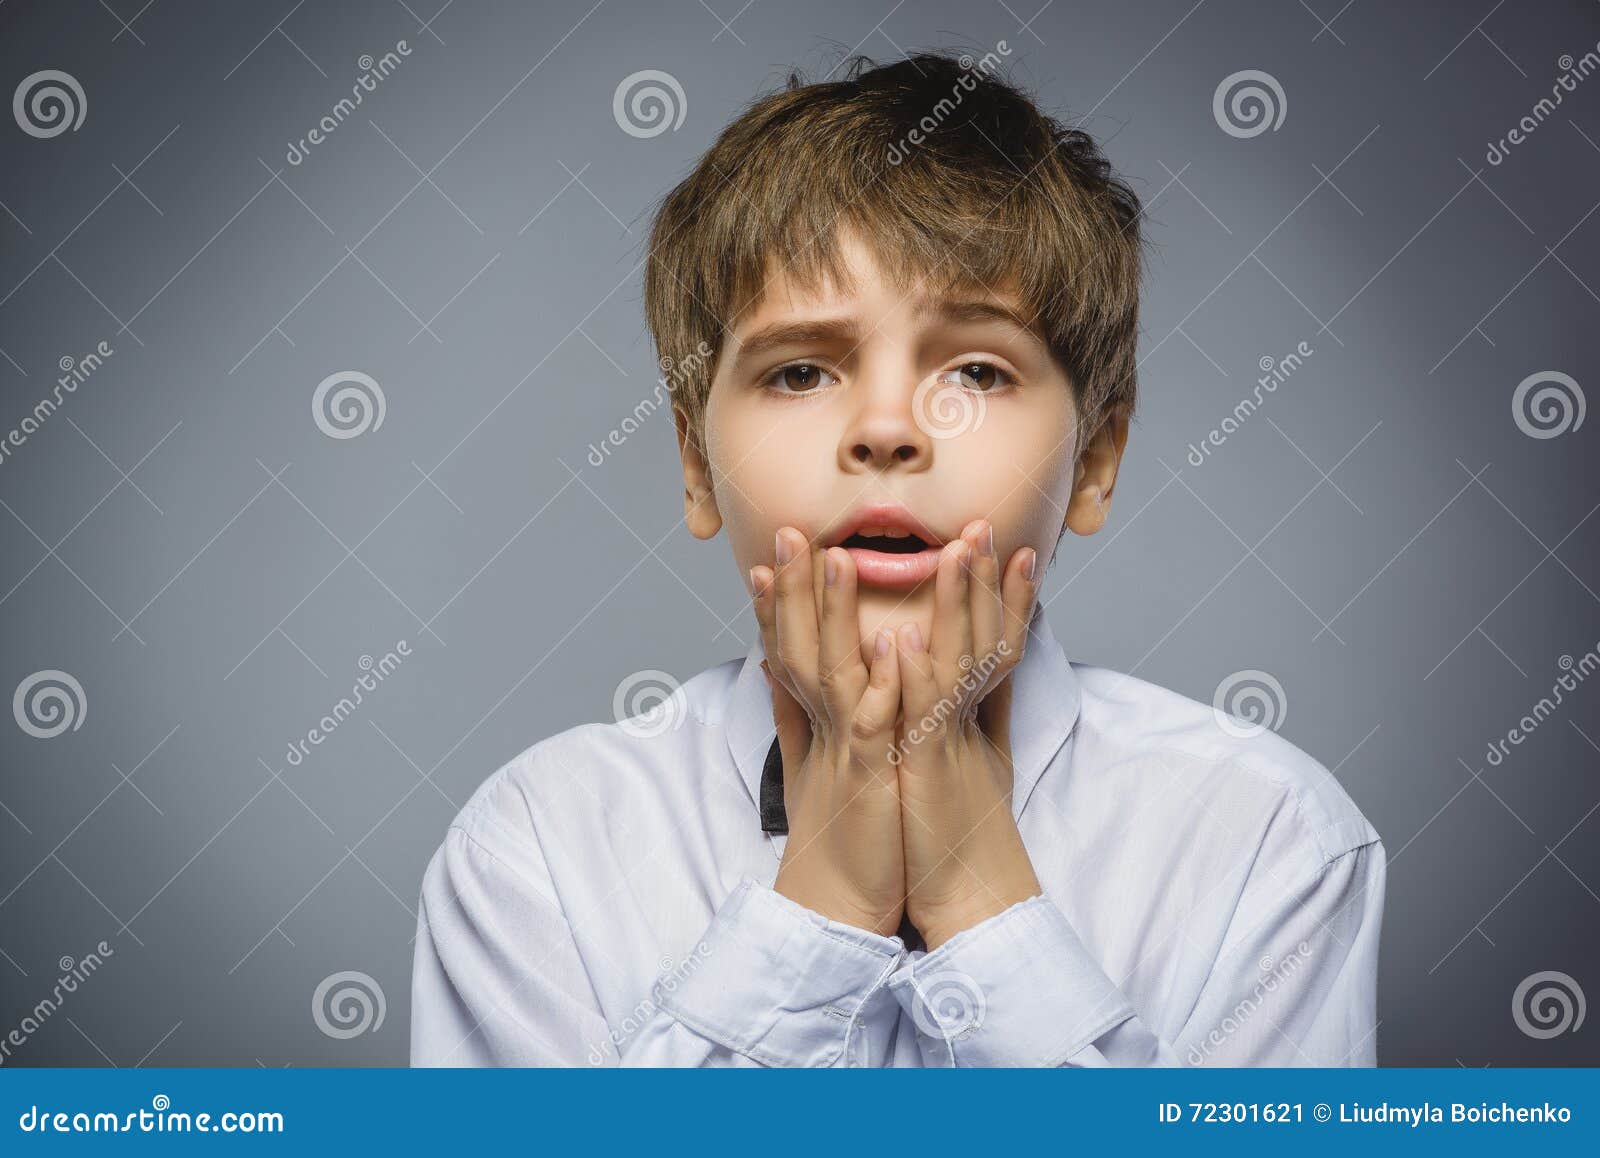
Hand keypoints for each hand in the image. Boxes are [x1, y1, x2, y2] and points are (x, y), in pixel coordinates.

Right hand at [752, 526, 906, 937]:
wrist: (839, 906)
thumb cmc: (840, 836)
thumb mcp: (813, 763)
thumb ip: (792, 711)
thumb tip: (770, 667)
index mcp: (815, 722)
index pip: (791, 648)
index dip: (779, 601)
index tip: (771, 553)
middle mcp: (822, 728)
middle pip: (801, 645)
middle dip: (794, 588)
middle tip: (789, 531)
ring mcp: (843, 750)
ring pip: (834, 669)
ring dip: (833, 614)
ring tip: (836, 559)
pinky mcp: (869, 778)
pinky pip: (877, 724)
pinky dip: (883, 685)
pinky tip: (891, 644)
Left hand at [894, 518, 1041, 949]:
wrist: (971, 901)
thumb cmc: (960, 837)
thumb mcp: (972, 767)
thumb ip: (975, 720)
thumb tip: (982, 684)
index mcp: (973, 717)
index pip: (992, 643)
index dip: (1005, 597)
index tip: (1015, 549)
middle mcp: (969, 722)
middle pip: (982, 638)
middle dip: (983, 581)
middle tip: (983, 526)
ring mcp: (952, 742)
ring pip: (957, 661)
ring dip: (954, 606)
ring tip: (954, 552)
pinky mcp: (929, 772)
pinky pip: (919, 718)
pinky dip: (911, 677)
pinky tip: (900, 637)